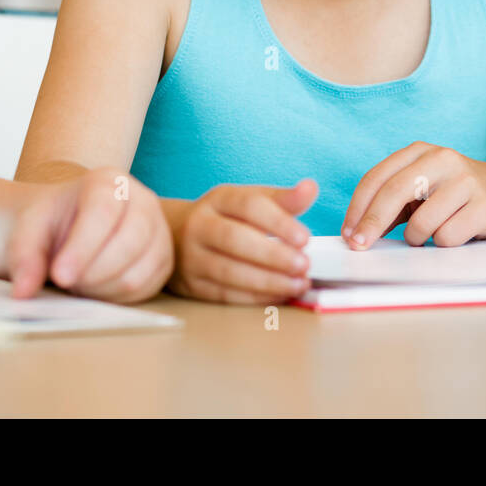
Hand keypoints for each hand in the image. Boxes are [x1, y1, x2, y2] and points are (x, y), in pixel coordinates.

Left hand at [6, 167, 173, 303]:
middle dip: (92, 272)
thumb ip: (24, 256)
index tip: (60, 276)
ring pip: (137, 271)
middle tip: (65, 281)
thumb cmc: (56, 223)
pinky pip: (144, 288)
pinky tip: (96, 287)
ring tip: (79, 281)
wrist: (73, 224)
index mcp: (109, 182)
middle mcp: (143, 201)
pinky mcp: (163, 260)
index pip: (104, 211)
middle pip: (130, 241)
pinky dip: (115, 297)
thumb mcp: (30, 229)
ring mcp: (158, 231)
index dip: (83, 247)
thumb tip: (22, 291)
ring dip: (101, 288)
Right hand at [171, 179, 316, 304]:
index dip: (278, 222)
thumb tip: (311, 188)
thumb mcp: (251, 200)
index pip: (249, 206)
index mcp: (218, 199)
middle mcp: (199, 225)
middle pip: (235, 239)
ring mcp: (192, 257)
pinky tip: (281, 294)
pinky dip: (256, 297)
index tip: (306, 238)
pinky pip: (225, 294)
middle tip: (304, 265)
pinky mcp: (191, 285)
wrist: (174, 235)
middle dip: (274, 255)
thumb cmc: (226, 217)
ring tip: (299, 283)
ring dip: (268, 280)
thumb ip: (283, 199)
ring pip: (229, 271)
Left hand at [342, 143, 485, 249]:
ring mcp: (465, 180)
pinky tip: (454, 233)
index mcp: (419, 152)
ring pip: (422, 223)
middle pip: (394, 192)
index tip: (348, 235)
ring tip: (429, 235)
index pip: (377, 178)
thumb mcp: (419, 190)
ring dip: (416, 239)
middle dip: (372, 224)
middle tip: (360, 248)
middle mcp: (442, 159)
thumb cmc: (452, 196)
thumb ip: (390, 205)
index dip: (358, 208)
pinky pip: (448, 236)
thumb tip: (357, 232)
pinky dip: (443, 244)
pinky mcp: (484, 204)